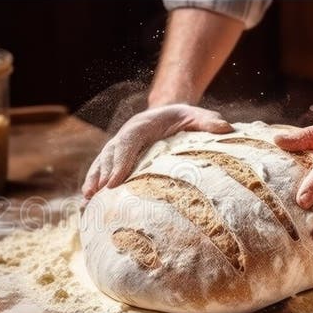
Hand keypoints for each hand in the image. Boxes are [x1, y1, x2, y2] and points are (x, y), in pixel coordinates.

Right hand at [82, 104, 232, 198]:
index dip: (120, 163)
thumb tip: (227, 128)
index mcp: (142, 125)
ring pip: (102, 161)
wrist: (169, 112)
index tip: (114, 183)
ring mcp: (119, 144)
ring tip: (86, 200)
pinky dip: (94, 181)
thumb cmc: (184, 117)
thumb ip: (209, 121)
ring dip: (93, 179)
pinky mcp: (117, 155)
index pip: (128, 143)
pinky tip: (88, 200)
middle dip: (101, 174)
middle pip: (110, 154)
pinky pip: (102, 167)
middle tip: (96, 195)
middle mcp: (126, 134)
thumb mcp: (197, 115)